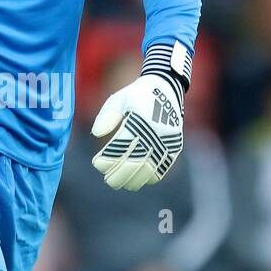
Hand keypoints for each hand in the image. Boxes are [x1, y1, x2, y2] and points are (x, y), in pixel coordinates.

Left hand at [91, 74, 182, 190]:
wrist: (166, 87)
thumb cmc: (136, 94)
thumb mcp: (118, 99)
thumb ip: (107, 116)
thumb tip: (96, 134)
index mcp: (140, 118)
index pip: (121, 145)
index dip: (108, 158)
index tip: (97, 164)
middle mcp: (155, 131)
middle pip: (135, 161)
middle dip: (120, 174)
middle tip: (108, 180)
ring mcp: (167, 139)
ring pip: (150, 167)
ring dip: (134, 179)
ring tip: (122, 183)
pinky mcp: (175, 144)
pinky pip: (164, 166)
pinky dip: (151, 176)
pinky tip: (139, 180)